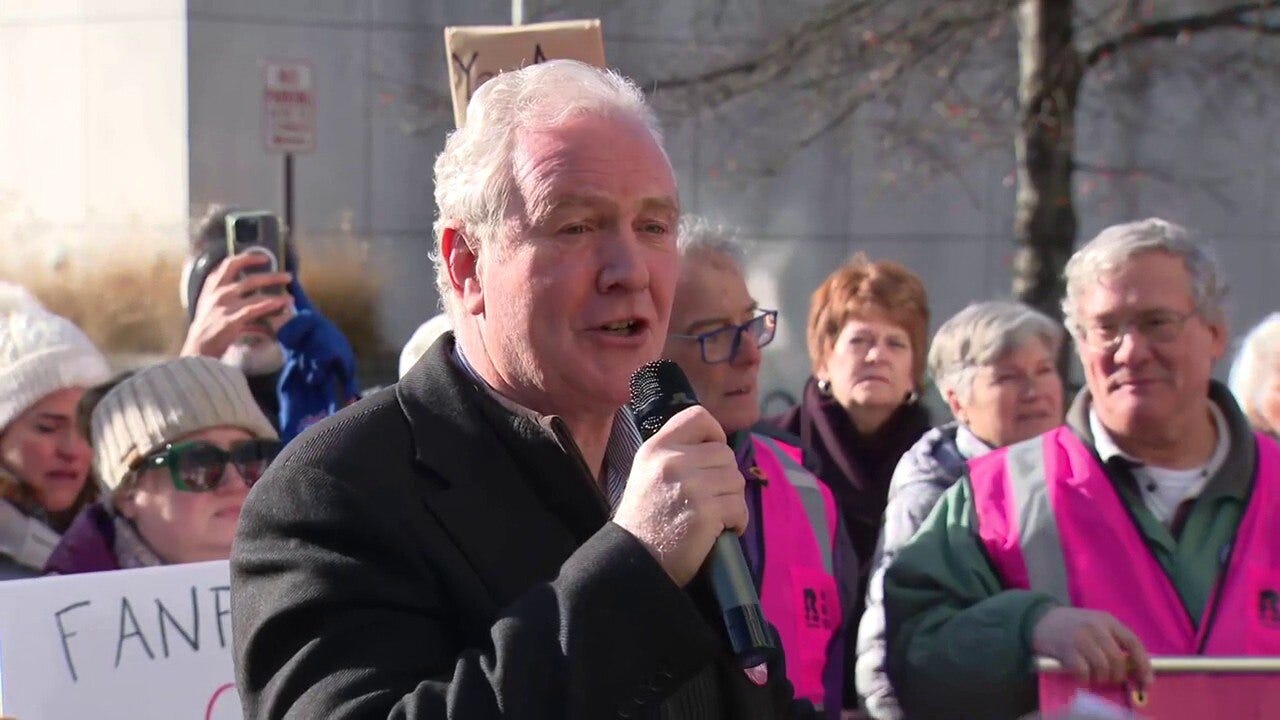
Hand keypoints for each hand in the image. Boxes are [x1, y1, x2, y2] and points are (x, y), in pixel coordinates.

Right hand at [180, 253, 293, 359]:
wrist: (197, 348)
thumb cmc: (208, 327)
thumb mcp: (212, 305)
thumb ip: (231, 296)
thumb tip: (257, 294)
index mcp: (212, 286)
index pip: (229, 264)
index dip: (248, 258)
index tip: (265, 257)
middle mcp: (218, 293)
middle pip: (250, 279)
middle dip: (272, 277)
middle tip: (288, 277)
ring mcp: (225, 306)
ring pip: (256, 295)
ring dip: (276, 295)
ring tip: (290, 297)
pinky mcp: (231, 320)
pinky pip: (256, 310)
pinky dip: (271, 306)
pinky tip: (282, 305)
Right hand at [613, 406, 747, 586]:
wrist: (634, 560)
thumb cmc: (645, 520)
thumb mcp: (648, 472)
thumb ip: (677, 454)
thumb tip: (716, 446)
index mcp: (657, 447)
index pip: (698, 416)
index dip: (714, 433)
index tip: (711, 457)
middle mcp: (672, 461)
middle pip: (725, 453)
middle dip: (724, 478)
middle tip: (710, 500)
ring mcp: (690, 485)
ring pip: (736, 480)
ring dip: (731, 501)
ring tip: (713, 517)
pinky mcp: (705, 511)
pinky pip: (739, 507)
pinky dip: (736, 522)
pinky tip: (719, 531)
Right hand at [1032, 607, 1153, 688]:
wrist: (1039, 619)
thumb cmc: (1072, 625)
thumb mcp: (1095, 624)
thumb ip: (1113, 640)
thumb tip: (1133, 667)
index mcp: (1107, 620)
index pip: (1133, 642)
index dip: (1143, 664)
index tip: (1146, 681)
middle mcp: (1095, 627)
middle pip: (1117, 659)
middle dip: (1116, 675)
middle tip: (1109, 678)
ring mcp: (1080, 638)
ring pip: (1103, 667)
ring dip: (1101, 678)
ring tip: (1094, 677)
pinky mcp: (1066, 649)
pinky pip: (1083, 672)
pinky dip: (1085, 678)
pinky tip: (1080, 675)